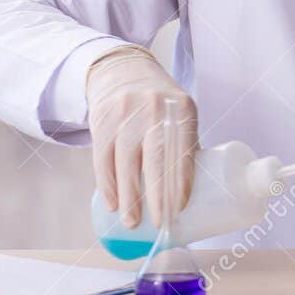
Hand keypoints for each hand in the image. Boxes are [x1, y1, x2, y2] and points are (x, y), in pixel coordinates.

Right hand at [86, 48, 196, 229]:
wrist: (123, 69)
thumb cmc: (159, 103)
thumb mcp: (178, 112)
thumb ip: (183, 145)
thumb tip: (193, 195)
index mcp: (182, 108)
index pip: (184, 148)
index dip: (182, 181)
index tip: (180, 209)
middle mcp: (154, 107)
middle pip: (155, 158)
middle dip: (158, 196)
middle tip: (160, 225)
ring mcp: (125, 112)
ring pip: (126, 162)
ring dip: (129, 197)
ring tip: (133, 222)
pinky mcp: (102, 118)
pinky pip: (102, 158)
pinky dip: (107, 184)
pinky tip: (113, 203)